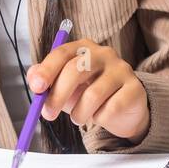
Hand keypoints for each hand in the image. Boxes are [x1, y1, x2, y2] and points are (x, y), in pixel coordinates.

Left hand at [26, 39, 149, 141]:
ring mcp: (122, 69)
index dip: (47, 70)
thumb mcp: (64, 86)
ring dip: (79, 113)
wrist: (122, 108)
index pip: (62, 53)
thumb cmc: (88, 93)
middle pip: (76, 70)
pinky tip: (100, 116)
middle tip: (48, 114)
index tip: (37, 88)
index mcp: (83, 48)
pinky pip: (111, 108)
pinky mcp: (135, 88)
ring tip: (78, 118)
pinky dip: (99, 118)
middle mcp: (103, 54)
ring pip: (93, 95)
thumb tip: (33, 78)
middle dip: (58, 95)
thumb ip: (47, 80)